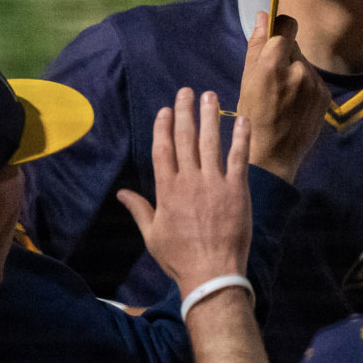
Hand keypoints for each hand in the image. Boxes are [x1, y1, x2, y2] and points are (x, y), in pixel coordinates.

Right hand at [117, 89, 251, 299]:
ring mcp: (214, 183)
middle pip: (185, 139)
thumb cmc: (179, 256)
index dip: (163, 127)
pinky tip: (241, 120)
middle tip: (186, 91)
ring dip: (210, 117)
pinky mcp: (237, 189)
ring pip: (211, 142)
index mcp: (166, 190)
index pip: (162, 149)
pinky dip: (241, 137)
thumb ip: (139, 208)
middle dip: (185, 112)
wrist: (212, 271)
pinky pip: (239, 157)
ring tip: (209, 96)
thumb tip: (121, 193)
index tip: (164, 109)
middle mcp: (189, 181)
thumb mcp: (152, 234)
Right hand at [237, 12, 330, 183]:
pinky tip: (295, 103)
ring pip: (304, 64)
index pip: (286, 28)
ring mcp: (315, 84)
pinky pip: (314, 80)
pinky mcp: (325, 95)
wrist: (275, 153)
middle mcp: (298, 71)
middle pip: (294, 47)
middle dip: (284, 55)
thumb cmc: (253, 116)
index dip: (280, 27)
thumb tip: (262, 16)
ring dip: (295, 71)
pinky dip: (305, 86)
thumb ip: (256, 46)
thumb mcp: (246, 81)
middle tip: (273, 77)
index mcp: (272, 66)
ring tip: (284, 95)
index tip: (276, 33)